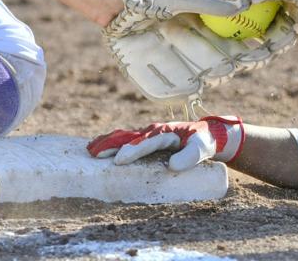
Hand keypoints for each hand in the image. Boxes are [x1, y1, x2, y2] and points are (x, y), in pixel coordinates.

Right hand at [87, 116, 245, 171]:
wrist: (207, 135)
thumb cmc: (203, 143)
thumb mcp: (201, 149)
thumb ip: (189, 157)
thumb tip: (172, 166)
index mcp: (166, 132)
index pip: (147, 142)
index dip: (133, 150)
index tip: (120, 160)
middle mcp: (154, 131)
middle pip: (129, 137)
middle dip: (112, 144)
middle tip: (94, 154)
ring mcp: (148, 135)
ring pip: (124, 137)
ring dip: (107, 143)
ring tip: (90, 150)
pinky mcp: (145, 140)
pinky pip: (125, 140)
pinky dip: (111, 143)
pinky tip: (98, 150)